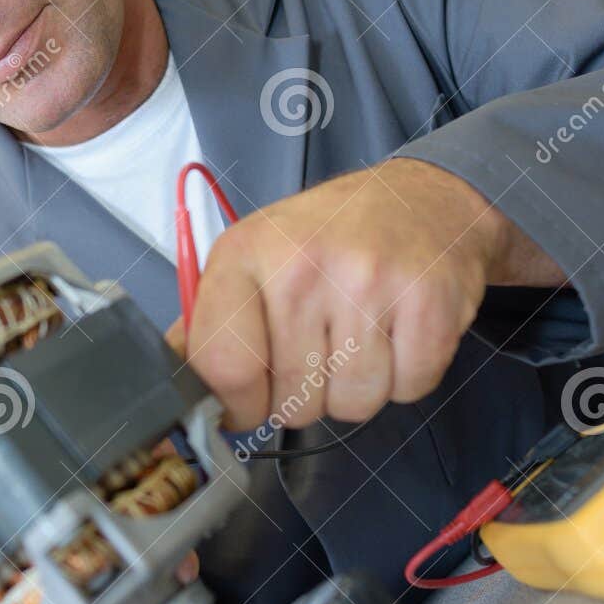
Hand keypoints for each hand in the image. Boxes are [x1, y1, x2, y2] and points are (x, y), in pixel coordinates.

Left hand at [169, 158, 564, 430]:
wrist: (424, 198)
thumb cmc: (331, 236)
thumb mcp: (255, 256)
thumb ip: (211, 320)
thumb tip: (173, 376)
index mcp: (245, 254)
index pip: (222, 367)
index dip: (237, 404)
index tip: (250, 401)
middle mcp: (303, 266)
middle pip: (292, 400)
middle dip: (306, 393)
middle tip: (323, 344)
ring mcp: (370, 284)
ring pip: (352, 404)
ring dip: (358, 386)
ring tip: (362, 334)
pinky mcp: (430, 304)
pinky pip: (407, 390)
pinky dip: (406, 376)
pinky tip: (399, 332)